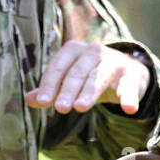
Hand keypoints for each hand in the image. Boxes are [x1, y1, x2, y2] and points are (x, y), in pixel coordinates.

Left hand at [28, 40, 148, 114]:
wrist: (128, 72)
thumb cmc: (92, 76)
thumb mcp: (70, 81)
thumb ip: (51, 90)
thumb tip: (29, 100)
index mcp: (73, 50)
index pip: (58, 67)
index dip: (50, 84)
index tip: (43, 102)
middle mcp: (93, 52)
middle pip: (77, 72)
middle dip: (68, 90)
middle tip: (61, 108)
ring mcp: (113, 62)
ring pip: (99, 77)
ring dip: (89, 92)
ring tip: (80, 107)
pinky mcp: (131, 75)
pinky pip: (129, 86)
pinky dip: (129, 97)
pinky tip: (129, 109)